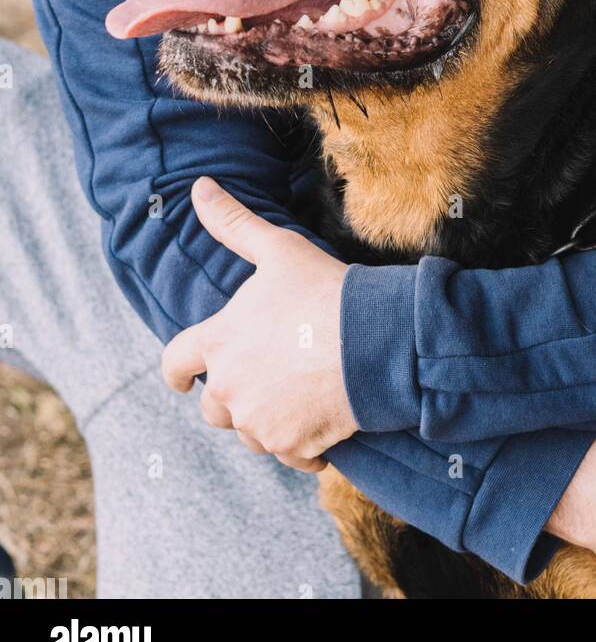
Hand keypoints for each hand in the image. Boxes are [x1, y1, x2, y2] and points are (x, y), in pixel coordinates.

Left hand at [161, 177, 355, 470]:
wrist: (374, 341)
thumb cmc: (323, 291)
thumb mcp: (278, 248)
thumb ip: (233, 223)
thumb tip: (200, 187)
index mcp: (218, 342)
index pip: (175, 363)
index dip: (177, 371)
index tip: (182, 380)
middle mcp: (228, 389)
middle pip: (213, 406)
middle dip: (233, 395)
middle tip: (266, 378)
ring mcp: (258, 422)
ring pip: (249, 431)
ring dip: (265, 418)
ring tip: (297, 396)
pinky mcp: (290, 446)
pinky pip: (286, 453)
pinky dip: (298, 443)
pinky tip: (319, 423)